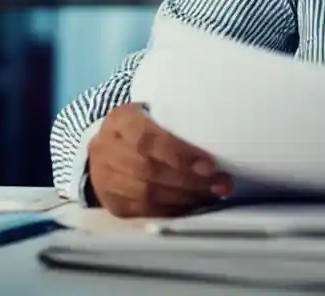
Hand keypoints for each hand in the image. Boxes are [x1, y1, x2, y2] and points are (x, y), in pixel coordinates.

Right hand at [88, 103, 232, 217]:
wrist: (107, 149)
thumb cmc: (143, 127)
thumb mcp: (153, 113)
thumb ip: (177, 123)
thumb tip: (218, 138)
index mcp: (119, 120)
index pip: (146, 139)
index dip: (178, 154)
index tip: (209, 165)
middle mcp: (105, 149)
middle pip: (148, 170)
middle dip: (189, 180)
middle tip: (220, 183)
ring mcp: (104, 179)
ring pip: (147, 194)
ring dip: (185, 197)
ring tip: (212, 194)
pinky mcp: (112, 203)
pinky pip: (145, 210)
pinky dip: (173, 209)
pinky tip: (194, 204)